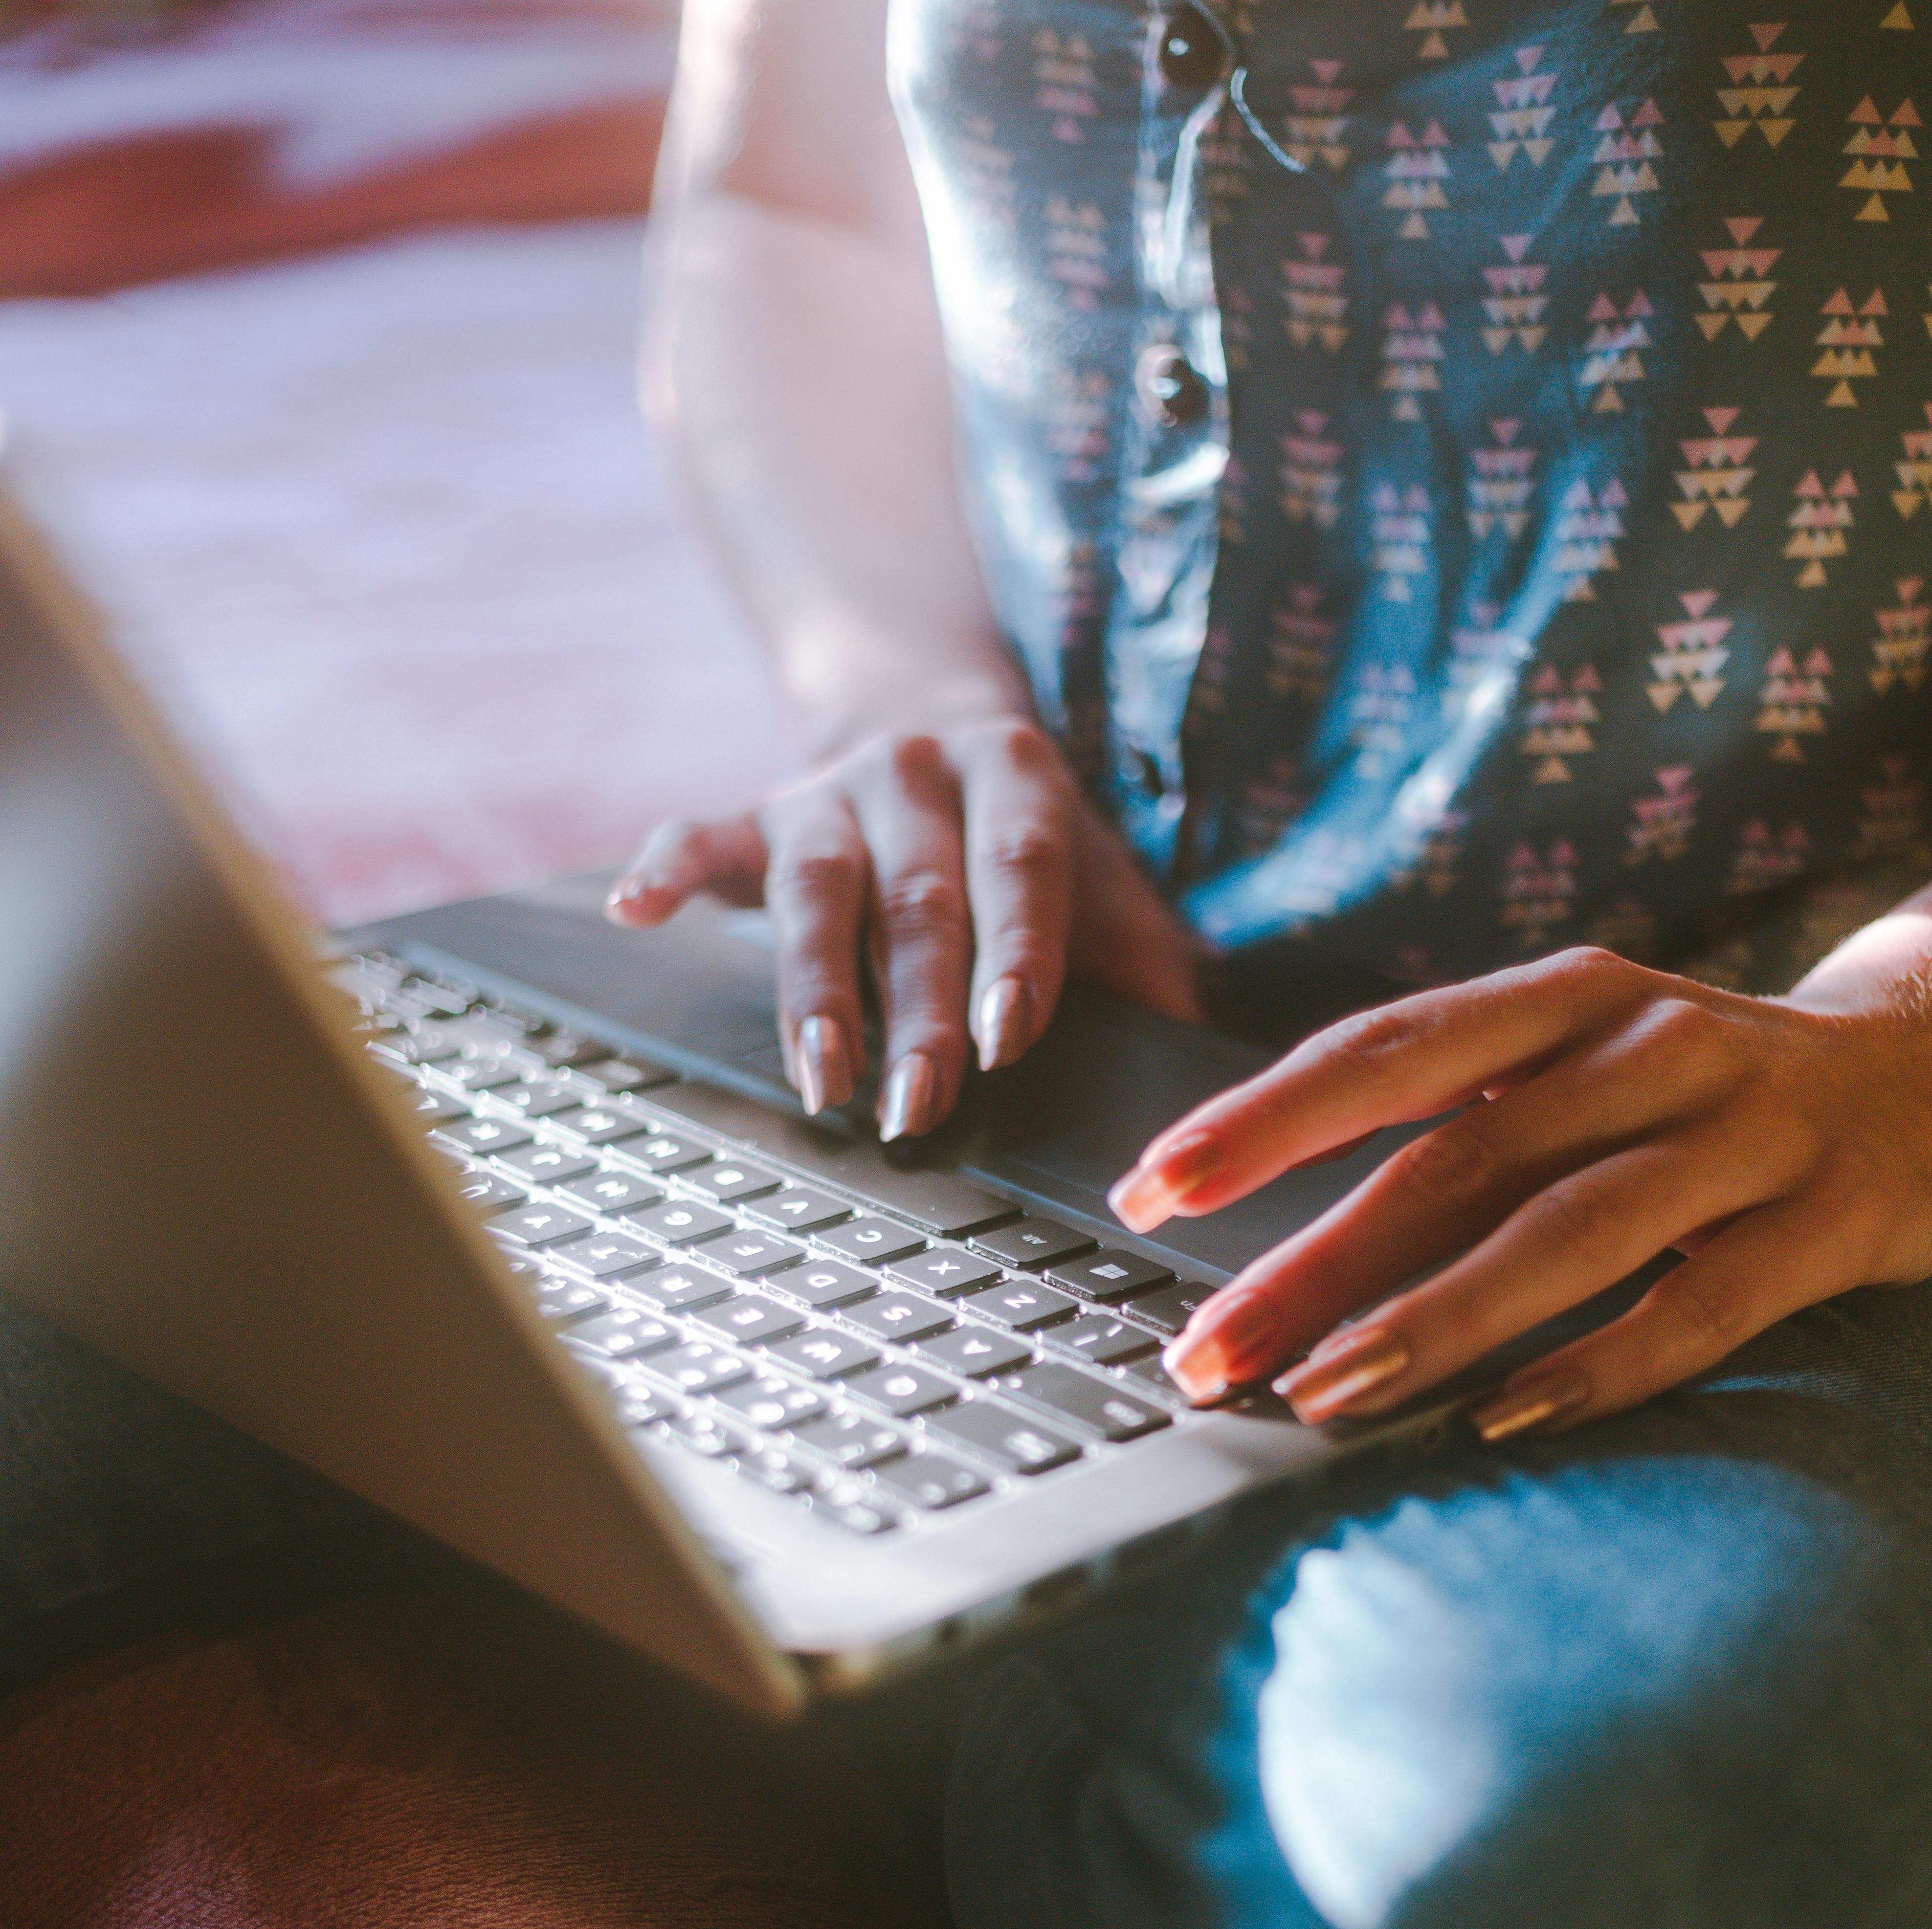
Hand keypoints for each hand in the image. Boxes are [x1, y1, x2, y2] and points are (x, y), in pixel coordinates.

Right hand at [608, 704, 1203, 1136]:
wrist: (934, 728)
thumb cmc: (1029, 842)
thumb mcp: (1104, 883)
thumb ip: (1149, 967)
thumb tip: (1207, 1071)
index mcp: (1017, 775)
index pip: (1019, 868)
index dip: (1014, 952)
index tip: (1007, 1040)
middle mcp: (919, 770)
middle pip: (918, 899)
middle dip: (917, 1010)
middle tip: (916, 1106)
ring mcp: (826, 791)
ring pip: (817, 891)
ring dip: (815, 988)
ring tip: (819, 1076)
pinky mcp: (754, 814)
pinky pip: (699, 836)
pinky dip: (665, 870)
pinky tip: (634, 910)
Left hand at [1107, 942, 1931, 1442]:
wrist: (1927, 1065)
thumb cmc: (1689, 1086)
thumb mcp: (1574, 1065)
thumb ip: (1452, 1128)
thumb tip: (1277, 1240)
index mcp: (1566, 998)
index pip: (1383, 1051)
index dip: (1259, 1119)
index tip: (1146, 1187)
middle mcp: (1649, 1047)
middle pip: (1455, 1158)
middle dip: (1314, 1262)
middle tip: (1207, 1349)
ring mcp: (1745, 1134)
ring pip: (1566, 1231)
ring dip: (1433, 1320)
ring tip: (1322, 1394)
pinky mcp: (1828, 1224)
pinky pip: (1696, 1306)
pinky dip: (1596, 1365)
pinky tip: (1500, 1418)